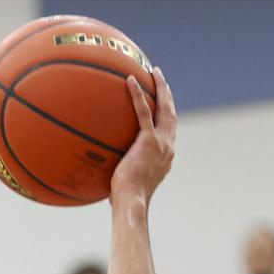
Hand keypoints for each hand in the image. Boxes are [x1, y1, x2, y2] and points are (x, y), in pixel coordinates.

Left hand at [109, 67, 175, 206]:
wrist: (131, 201)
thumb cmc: (124, 199)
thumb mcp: (125, 184)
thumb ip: (121, 173)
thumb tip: (102, 176)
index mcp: (165, 156)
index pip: (169, 131)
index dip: (167, 115)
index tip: (162, 104)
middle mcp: (168, 147)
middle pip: (171, 114)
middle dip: (168, 95)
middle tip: (162, 80)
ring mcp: (162, 143)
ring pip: (165, 108)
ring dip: (161, 88)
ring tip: (155, 72)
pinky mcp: (149, 140)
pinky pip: (143, 112)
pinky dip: (138, 95)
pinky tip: (130, 80)